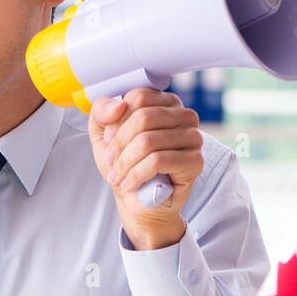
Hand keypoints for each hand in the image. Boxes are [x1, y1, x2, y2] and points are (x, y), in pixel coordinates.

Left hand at [87, 87, 202, 249]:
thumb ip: (102, 111)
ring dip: (125, 163)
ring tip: (118, 176)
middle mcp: (184, 116)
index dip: (117, 121)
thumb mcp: (102, 133)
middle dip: (119, 144)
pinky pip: (158, 161)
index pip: (139, 97)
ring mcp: (193, 138)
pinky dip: (137, 174)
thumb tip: (118, 105)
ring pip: (148, 141)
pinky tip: (130, 184)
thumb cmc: (124, 162)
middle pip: (143, 118)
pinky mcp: (195, 161)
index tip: (108, 139)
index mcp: (165, 102)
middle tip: (111, 161)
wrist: (135, 198)